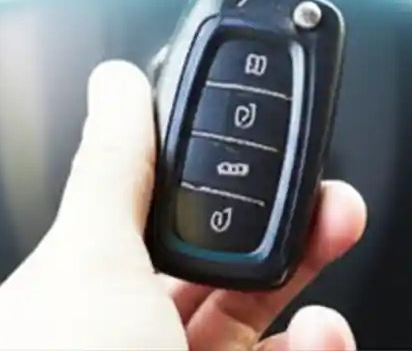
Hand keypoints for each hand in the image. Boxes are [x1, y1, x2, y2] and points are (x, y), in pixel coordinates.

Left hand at [0, 61, 367, 349]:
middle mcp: (126, 346)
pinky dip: (316, 346)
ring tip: (336, 240)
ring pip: (257, 320)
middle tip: (323, 192)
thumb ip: (113, 174)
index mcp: (75, 299)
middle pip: (216, 263)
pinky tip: (323, 335)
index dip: (202, 169)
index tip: (254, 136)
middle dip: (277, 220)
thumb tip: (114, 87)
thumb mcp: (86, 269)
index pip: (145, 211)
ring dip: (306, 280)